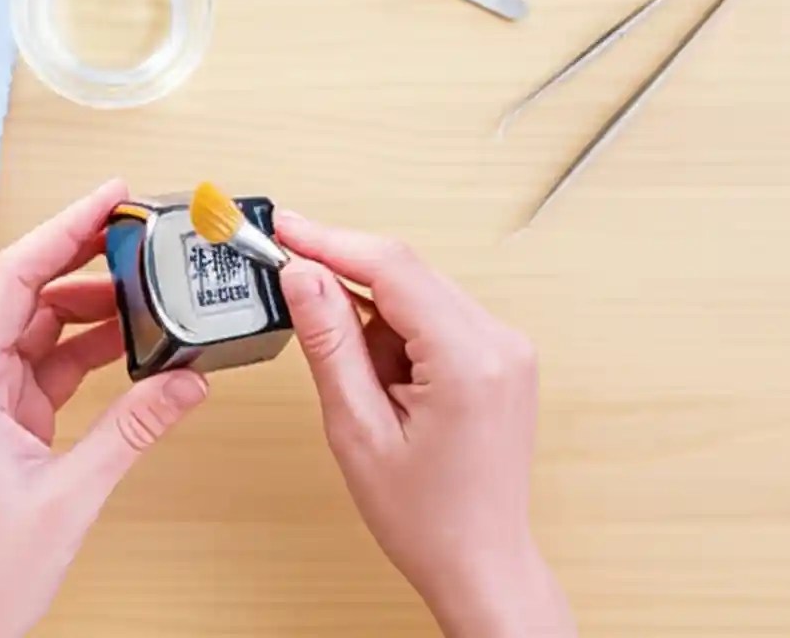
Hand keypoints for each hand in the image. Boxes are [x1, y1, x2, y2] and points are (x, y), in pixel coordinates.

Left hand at [0, 180, 209, 637]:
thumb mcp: (72, 493)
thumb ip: (134, 427)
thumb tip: (186, 379)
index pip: (15, 278)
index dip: (64, 229)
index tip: (109, 198)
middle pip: (29, 291)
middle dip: (85, 258)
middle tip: (140, 234)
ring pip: (42, 325)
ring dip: (93, 307)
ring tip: (148, 292)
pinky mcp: (3, 418)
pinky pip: (50, 363)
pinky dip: (90, 350)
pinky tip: (130, 344)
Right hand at [275, 211, 575, 637]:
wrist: (480, 562)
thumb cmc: (424, 517)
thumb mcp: (357, 429)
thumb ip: (329, 344)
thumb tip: (302, 276)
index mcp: (469, 360)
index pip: (392, 268)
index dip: (329, 240)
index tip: (282, 226)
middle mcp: (500, 342)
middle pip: (406, 273)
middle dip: (342, 278)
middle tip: (288, 284)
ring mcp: (507, 347)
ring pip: (417, 294)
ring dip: (371, 318)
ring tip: (361, 388)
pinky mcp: (500, 356)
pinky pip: (434, 318)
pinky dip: (395, 335)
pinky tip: (383, 384)